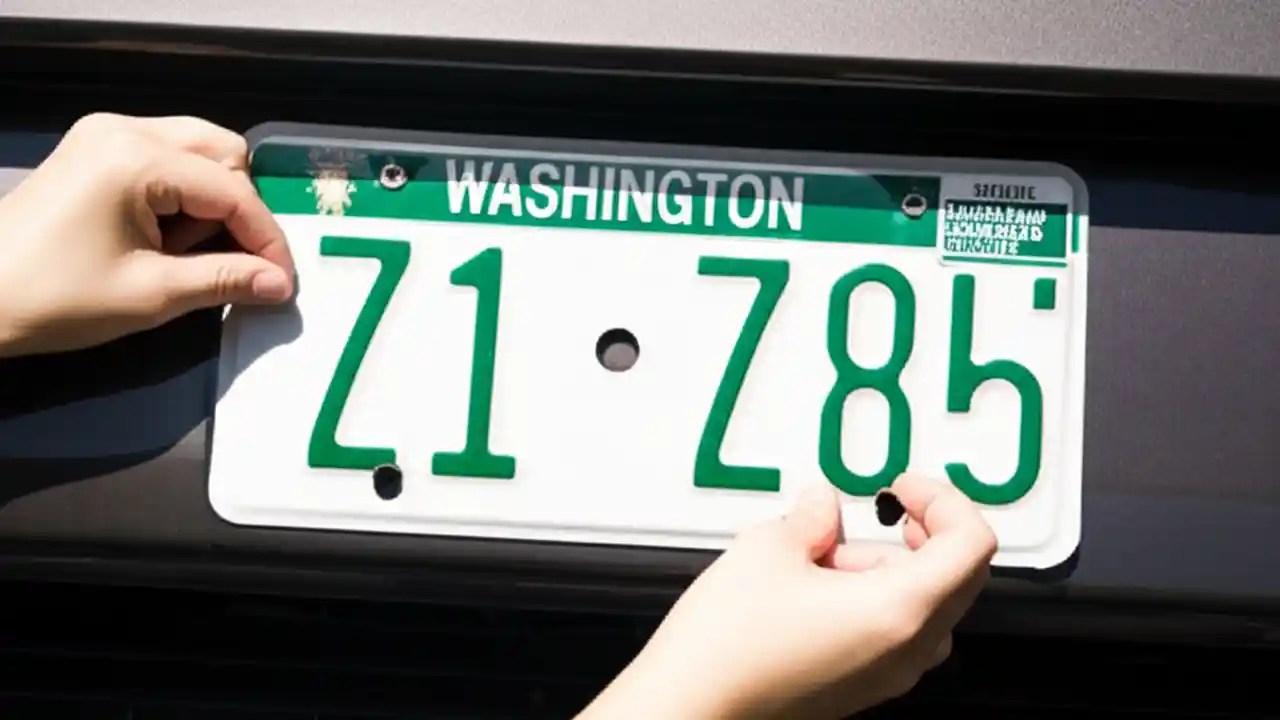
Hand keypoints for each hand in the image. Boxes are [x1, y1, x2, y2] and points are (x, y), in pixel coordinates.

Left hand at [0, 112, 294, 356]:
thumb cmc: (58, 298)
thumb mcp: (151, 294)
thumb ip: (225, 280)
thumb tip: (282, 285)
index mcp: (135, 158)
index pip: (232, 190)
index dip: (266, 238)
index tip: (282, 282)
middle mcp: (124, 129)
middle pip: (223, 153)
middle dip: (242, 210)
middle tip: (236, 262)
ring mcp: (107, 133)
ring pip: (199, 151)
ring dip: (214, 201)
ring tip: (192, 252)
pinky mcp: (96, 148)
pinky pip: (167, 157)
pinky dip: (185, 194)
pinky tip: (168, 236)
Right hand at [578, 475, 996, 719]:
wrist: (688, 706)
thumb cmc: (726, 648)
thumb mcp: (769, 547)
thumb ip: (812, 516)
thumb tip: (821, 506)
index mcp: (900, 611)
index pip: (972, 543)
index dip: (944, 500)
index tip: (906, 487)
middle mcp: (906, 651)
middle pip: (959, 576)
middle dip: (921, 532)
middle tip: (882, 510)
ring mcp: (886, 676)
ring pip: (925, 605)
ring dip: (890, 566)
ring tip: (825, 552)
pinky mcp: (860, 687)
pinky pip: (893, 632)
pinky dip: (871, 598)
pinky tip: (816, 585)